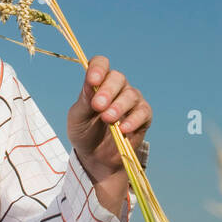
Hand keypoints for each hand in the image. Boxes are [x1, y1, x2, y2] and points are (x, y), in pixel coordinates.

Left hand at [66, 55, 151, 187]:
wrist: (95, 157)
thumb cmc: (85, 132)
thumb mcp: (78, 117)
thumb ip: (84, 100)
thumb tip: (91, 83)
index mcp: (98, 82)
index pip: (100, 64)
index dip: (98, 69)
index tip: (92, 81)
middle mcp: (116, 87)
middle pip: (117, 78)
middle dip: (107, 91)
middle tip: (98, 106)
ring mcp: (131, 100)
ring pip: (130, 95)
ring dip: (119, 107)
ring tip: (108, 119)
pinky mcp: (143, 116)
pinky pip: (143, 112)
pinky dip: (133, 120)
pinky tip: (123, 129)